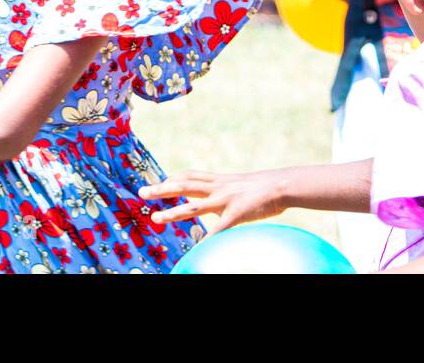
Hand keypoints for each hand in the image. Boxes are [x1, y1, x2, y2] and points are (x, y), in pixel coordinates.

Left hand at [139, 169, 289, 232]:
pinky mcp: (235, 214)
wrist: (282, 184)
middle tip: (141, 193)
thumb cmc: (264, 186)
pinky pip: (217, 228)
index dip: (172, 178)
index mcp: (219, 181)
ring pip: (193, 206)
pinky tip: (196, 249)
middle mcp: (218, 187)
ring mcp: (225, 200)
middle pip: (183, 185)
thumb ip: (226, 190)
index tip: (158, 182)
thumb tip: (220, 198)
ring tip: (155, 219)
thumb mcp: (240, 185)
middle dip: (161, 189)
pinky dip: (206, 239)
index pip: (190, 175)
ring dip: (172, 213)